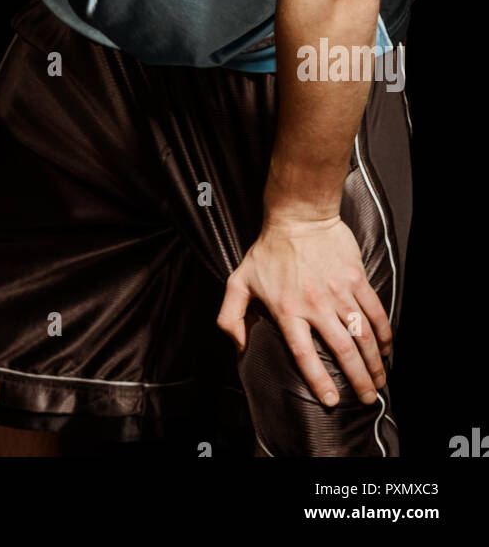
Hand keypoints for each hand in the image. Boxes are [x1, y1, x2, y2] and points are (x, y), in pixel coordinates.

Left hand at [216, 215, 392, 406]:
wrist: (299, 214)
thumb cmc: (269, 248)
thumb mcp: (239, 280)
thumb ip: (230, 316)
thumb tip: (239, 346)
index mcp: (288, 309)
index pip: (304, 354)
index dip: (319, 381)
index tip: (331, 401)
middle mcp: (315, 305)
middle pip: (342, 351)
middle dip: (359, 380)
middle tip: (369, 398)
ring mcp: (338, 292)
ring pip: (362, 335)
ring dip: (374, 362)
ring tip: (380, 379)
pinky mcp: (355, 279)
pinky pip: (375, 311)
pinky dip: (384, 333)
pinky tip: (385, 347)